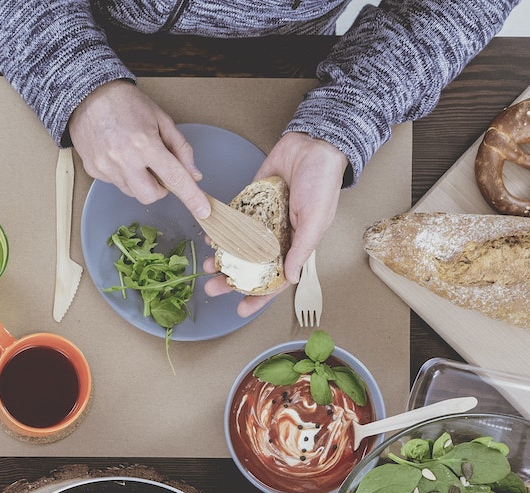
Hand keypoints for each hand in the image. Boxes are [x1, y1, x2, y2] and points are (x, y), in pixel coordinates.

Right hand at [66, 81, 208, 213]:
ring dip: (140, 181)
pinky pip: (116, 183)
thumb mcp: (161, 119)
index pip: (174, 177)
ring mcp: (105, 167)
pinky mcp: (93, 171)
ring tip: (133, 155)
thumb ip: (180, 148)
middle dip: (159, 189)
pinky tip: (117, 154)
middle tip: (157, 170)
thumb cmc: (126, 103)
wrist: (88, 95)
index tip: (202, 211)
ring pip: (132, 192)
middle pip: (150, 196)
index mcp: (144, 143)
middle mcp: (123, 159)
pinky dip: (123, 174)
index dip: (191, 196)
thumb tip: (193, 174)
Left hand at [202, 131, 346, 315]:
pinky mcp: (250, 201)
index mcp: (295, 245)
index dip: (258, 297)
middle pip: (250, 266)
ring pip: (237, 246)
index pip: (275, 279)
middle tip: (212, 288)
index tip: (240, 310)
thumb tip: (289, 278)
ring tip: (207, 266)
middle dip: (230, 280)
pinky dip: (221, 230)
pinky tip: (209, 239)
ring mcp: (261, 220)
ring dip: (222, 258)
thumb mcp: (315, 220)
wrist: (313, 145)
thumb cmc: (322, 182)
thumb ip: (301, 249)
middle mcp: (276, 236)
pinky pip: (232, 220)